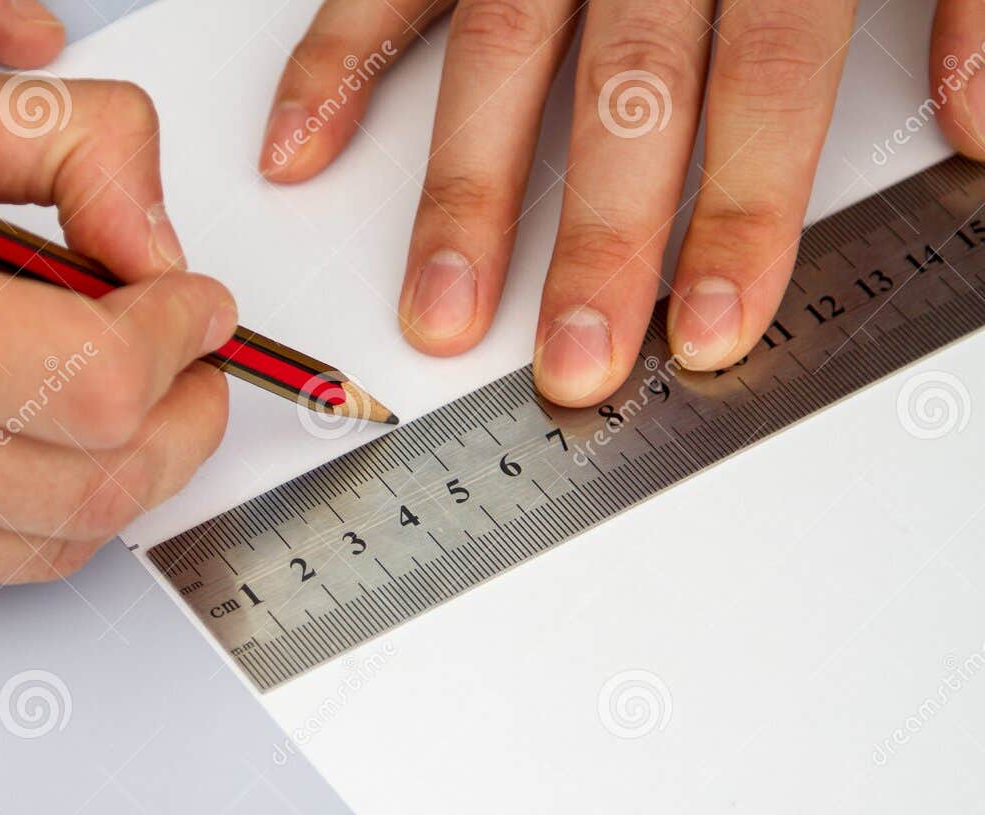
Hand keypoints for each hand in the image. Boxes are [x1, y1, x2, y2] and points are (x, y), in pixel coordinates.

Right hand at [0, 68, 228, 624]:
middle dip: (183, 427)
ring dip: (112, 476)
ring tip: (105, 408)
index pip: (94, 375)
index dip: (181, 343)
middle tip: (189, 374)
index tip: (196, 308)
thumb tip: (157, 247)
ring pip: (45, 548)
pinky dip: (7, 511)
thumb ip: (53, 146)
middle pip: (97, 489)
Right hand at [260, 1, 984, 406]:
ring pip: (500, 51)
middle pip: (626, 88)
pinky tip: (301, 144)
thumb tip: (984, 123)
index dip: (742, 207)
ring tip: (440, 306)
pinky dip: (336, 56)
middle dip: (597, 234)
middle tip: (574, 358)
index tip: (713, 322)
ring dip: (464, 189)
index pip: (765, 77)